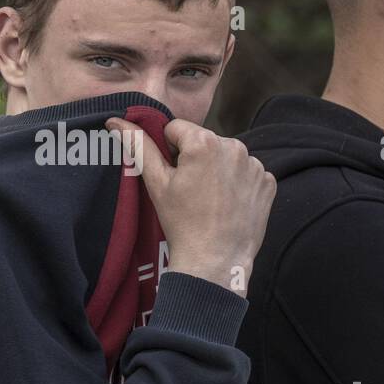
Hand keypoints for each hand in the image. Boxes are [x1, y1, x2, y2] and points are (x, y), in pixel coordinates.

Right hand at [106, 117, 274, 297]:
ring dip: (217, 169)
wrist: (214, 262)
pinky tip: (228, 204)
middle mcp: (234, 146)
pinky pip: (247, 173)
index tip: (172, 175)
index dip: (169, 150)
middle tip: (189, 191)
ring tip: (209, 199)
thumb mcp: (156, 183)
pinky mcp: (267, 182)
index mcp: (204, 142)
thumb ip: (138, 145)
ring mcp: (254, 165)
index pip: (177, 129)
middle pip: (204, 141)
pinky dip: (237, 183)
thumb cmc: (182, 223)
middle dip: (195, 158)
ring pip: (225, 156)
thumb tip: (116, 121)